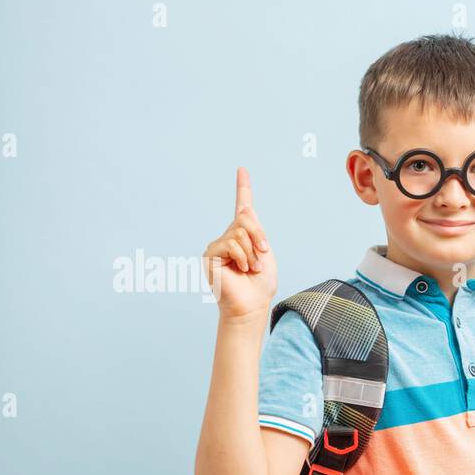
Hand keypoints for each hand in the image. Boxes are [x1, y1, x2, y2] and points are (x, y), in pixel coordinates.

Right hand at [203, 167, 276, 319]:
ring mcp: (218, 245)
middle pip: (245, 218)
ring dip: (252, 251)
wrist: (252, 305)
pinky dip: (242, 256)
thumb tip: (245, 210)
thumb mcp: (265, 252)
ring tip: (251, 268)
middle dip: (259, 236)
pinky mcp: (210, 254)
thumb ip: (256, 230)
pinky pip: (230, 244)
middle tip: (263, 254)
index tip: (242, 170)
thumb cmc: (260, 284)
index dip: (243, 188)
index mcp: (244, 236)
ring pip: (239, 231)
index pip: (242, 208)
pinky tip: (241, 269)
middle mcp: (228, 237)